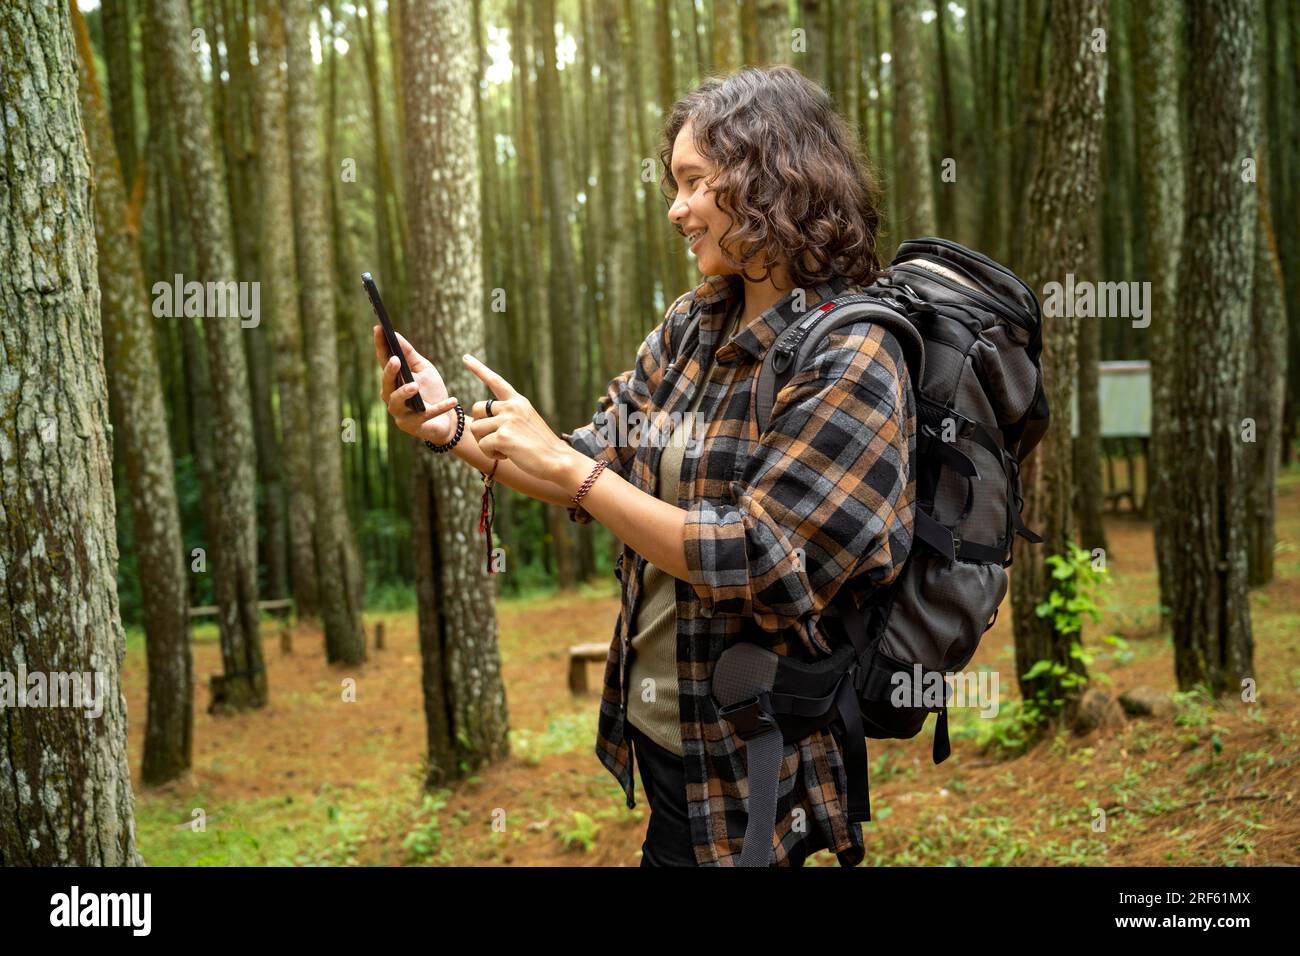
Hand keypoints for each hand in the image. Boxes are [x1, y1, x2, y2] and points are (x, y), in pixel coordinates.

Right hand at [373, 325, 459, 443]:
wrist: (446, 419)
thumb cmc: (432, 391)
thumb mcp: (423, 369)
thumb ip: (409, 354)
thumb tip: (395, 335)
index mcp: (393, 381)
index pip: (384, 361)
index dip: (380, 345)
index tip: (378, 328)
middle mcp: (391, 397)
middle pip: (386, 383)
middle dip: (390, 371)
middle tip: (396, 360)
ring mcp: (400, 413)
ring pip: (396, 402)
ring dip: (404, 392)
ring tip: (414, 386)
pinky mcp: (414, 426)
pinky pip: (426, 415)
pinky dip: (440, 407)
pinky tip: (453, 400)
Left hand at [463, 354, 582, 483]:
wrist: (557, 460)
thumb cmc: (542, 446)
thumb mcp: (527, 422)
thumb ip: (508, 416)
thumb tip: (481, 421)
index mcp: (519, 402)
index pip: (496, 381)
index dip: (479, 369)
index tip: (465, 357)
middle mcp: (512, 407)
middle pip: (477, 409)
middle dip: (481, 426)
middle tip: (497, 439)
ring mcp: (507, 420)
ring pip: (476, 429)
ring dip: (486, 443)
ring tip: (507, 448)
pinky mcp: (503, 436)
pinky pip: (482, 445)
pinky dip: (492, 454)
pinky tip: (509, 455)